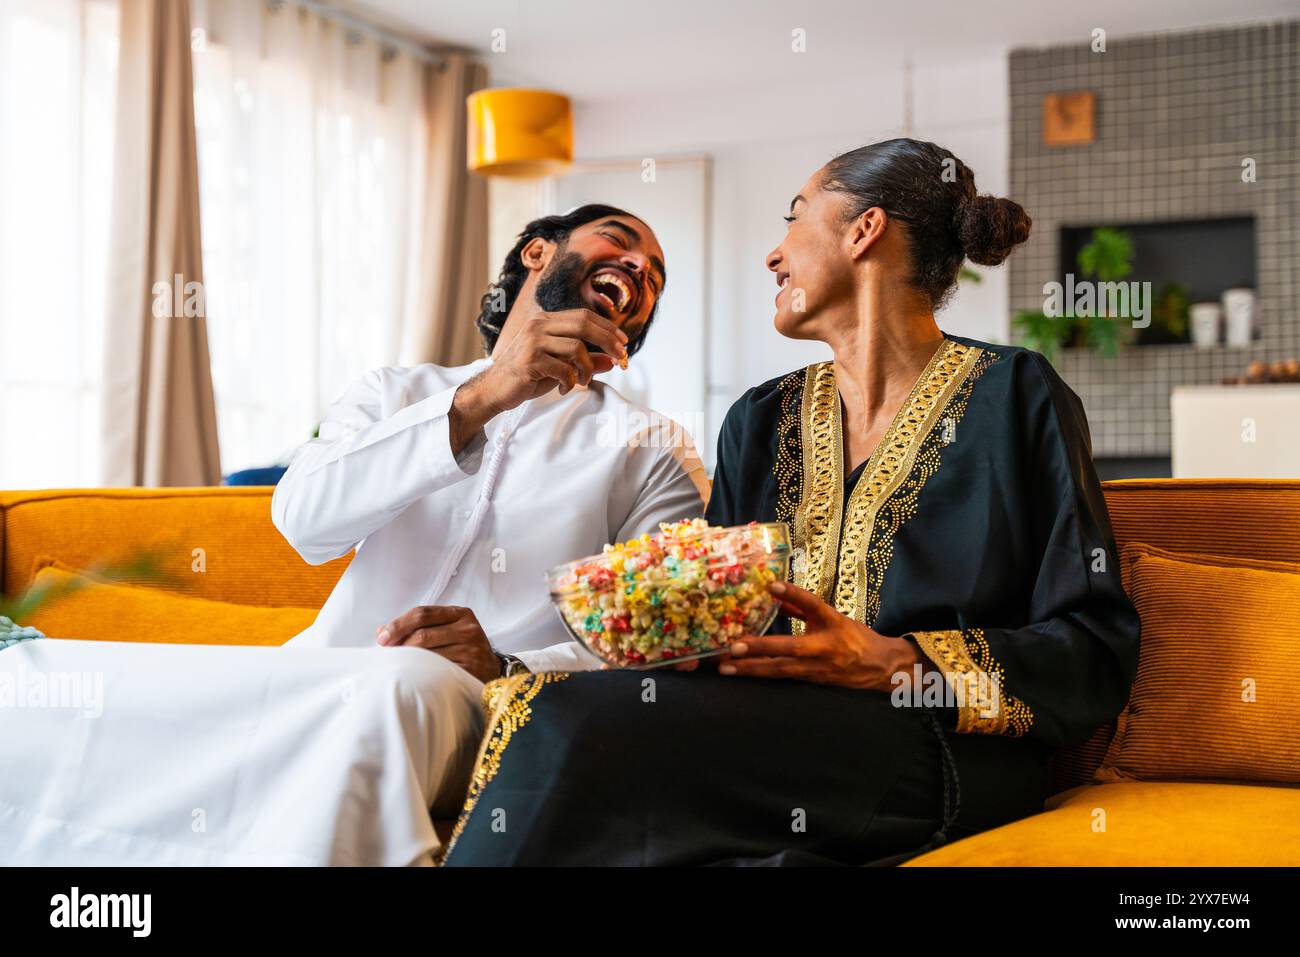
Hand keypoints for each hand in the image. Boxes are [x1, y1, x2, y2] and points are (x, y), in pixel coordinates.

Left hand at [376, 605, 500, 682]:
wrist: (491, 670)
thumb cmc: (462, 648)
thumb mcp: (446, 630)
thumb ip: (418, 627)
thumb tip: (382, 631)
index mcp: (461, 614)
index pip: (423, 613)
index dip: (399, 624)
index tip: (382, 637)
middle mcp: (468, 629)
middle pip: (423, 634)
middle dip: (399, 645)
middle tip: (386, 654)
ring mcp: (471, 649)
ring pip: (429, 654)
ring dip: (408, 661)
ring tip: (397, 665)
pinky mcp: (471, 668)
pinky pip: (439, 670)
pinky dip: (422, 673)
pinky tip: (414, 676)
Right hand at [449, 302, 628, 453]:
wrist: (495, 389)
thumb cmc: (527, 376)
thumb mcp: (560, 366)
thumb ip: (585, 361)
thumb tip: (612, 361)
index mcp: (545, 321)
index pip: (583, 315)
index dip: (607, 328)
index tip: (623, 343)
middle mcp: (538, 325)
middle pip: (583, 325)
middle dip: (607, 341)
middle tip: (621, 358)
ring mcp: (533, 342)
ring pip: (576, 348)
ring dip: (587, 368)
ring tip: (583, 381)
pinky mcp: (530, 361)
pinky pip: (564, 368)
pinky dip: (570, 381)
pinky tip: (565, 388)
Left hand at [717, 580, 923, 690]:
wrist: (882, 668)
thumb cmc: (853, 637)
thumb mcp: (831, 617)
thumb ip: (802, 607)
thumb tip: (774, 592)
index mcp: (833, 623)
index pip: (813, 604)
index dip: (794, 594)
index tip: (772, 584)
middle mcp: (825, 647)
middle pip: (789, 647)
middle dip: (759, 648)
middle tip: (732, 647)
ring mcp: (818, 668)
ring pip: (781, 670)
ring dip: (752, 669)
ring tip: (726, 667)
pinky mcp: (812, 682)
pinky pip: (783, 678)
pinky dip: (762, 676)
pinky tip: (741, 674)